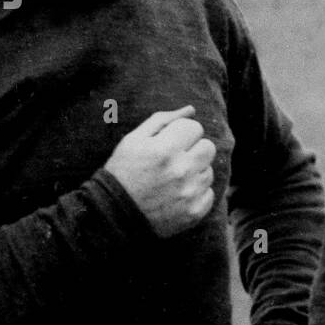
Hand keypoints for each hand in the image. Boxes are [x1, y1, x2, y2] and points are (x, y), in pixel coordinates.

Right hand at [104, 106, 215, 237]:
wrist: (115, 214)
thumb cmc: (124, 171)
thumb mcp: (134, 140)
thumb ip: (163, 120)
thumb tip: (190, 110)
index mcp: (165, 149)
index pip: (195, 127)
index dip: (182, 133)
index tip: (169, 143)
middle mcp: (181, 170)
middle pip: (208, 147)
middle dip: (193, 150)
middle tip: (174, 160)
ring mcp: (190, 193)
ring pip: (209, 171)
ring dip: (195, 172)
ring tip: (173, 180)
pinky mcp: (195, 212)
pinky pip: (209, 194)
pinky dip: (197, 194)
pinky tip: (177, 195)